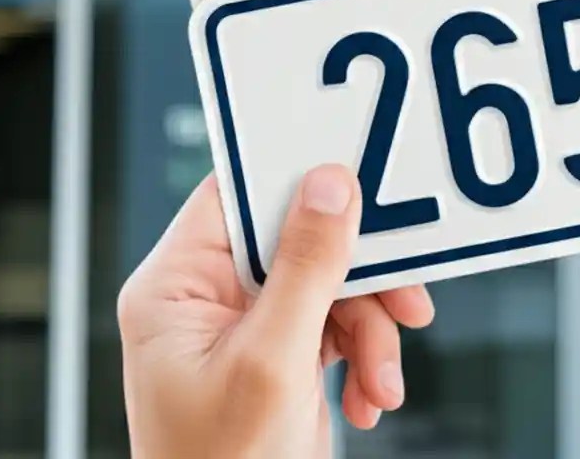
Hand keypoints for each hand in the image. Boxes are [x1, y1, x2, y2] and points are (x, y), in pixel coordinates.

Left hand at [118, 164, 434, 458]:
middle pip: (299, 243)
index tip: (360, 185)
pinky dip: (365, 359)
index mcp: (174, 288)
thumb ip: (305, 269)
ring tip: (382, 381)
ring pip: (330, 286)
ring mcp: (245, 328)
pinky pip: (336, 326)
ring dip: (371, 333)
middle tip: (404, 303)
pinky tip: (369, 396)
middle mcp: (205, 300)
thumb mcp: (272, 361)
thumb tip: (330, 186)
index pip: (235, 198)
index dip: (297, 184)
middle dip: (359, 283)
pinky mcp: (280, 354)